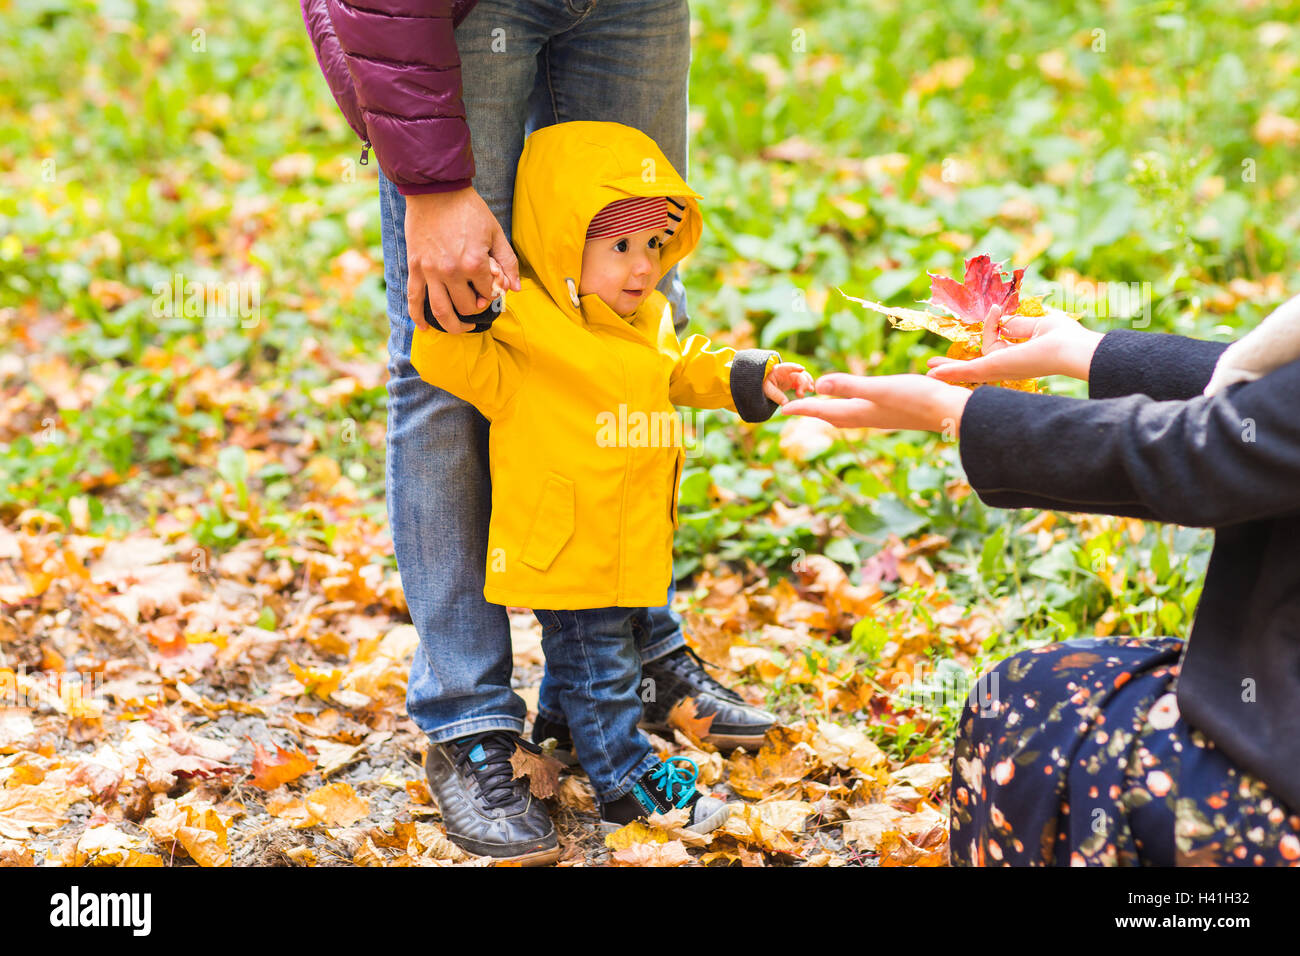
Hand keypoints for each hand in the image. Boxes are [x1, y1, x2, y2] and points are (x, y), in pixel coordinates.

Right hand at [405, 188, 520, 333]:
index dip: (494, 292)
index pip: (489, 293)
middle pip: (466, 305)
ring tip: (461, 328)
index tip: (493, 286)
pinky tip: (424, 328)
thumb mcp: (495, 232)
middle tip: (478, 302)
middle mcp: (452, 272)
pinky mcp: (415, 268)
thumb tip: (516, 289)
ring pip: (441, 311)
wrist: (435, 190)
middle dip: (475, 307)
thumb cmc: (468, 209)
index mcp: (474, 263)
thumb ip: (507, 262)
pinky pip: (414, 299)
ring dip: (452, 326)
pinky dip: (417, 317)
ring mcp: (431, 272)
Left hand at [763, 362, 815, 404]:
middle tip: (801, 394)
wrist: (760, 387)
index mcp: (778, 370)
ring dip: (807, 383)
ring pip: (803, 377)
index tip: (802, 369)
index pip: (787, 367)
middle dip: (803, 382)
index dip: (794, 367)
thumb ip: (776, 395)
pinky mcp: (793, 382)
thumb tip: (786, 404)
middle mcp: (786, 372)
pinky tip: (810, 390)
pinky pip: (802, 382)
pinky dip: (806, 386)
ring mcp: (791, 376)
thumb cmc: (762, 385)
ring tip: (810, 390)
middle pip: (798, 374)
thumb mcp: (767, 390)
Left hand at [781, 372, 971, 436]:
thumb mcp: (878, 387)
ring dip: (829, 410)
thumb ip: (848, 385)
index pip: (822, 410)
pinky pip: (860, 411)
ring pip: (845, 415)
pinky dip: (848, 406)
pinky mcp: (891, 413)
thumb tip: (818, 384)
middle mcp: (865, 417)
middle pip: (830, 416)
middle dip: (811, 411)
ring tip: (818, 405)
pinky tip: (855, 402)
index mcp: (858, 412)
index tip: (782, 410)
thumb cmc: (916, 398)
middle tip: (794, 407)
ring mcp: (879, 416)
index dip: (802, 407)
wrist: (949, 412)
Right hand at [925, 304, 1103, 383]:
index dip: (993, 323)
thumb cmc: (1064, 337)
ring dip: (948, 371)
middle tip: (934, 366)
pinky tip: (933, 374)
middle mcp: (1007, 367)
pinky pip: (968, 371)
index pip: (995, 342)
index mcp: (1018, 357)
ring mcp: (999, 369)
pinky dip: (950, 372)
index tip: (997, 309)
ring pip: (968, 371)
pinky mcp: (994, 368)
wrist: (1071, 350)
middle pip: (975, 366)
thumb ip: (1017, 324)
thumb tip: (1002, 318)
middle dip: (955, 367)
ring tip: (929, 371)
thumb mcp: (1038, 325)